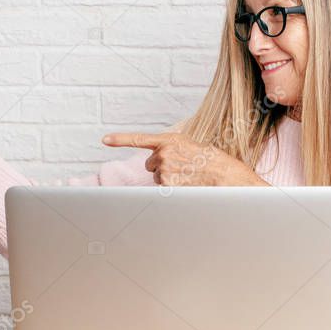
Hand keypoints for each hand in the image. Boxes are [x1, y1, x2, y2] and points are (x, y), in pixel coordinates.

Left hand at [102, 132, 267, 185]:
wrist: (226, 176)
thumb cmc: (213, 162)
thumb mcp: (192, 147)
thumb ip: (173, 150)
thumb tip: (160, 163)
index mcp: (170, 140)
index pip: (139, 139)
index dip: (120, 139)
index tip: (104, 139)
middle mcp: (163, 153)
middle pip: (151, 164)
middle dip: (162, 168)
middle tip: (182, 169)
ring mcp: (164, 170)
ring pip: (158, 178)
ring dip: (169, 179)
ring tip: (188, 177)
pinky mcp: (167, 185)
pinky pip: (162, 189)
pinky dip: (171, 189)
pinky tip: (186, 185)